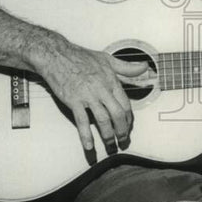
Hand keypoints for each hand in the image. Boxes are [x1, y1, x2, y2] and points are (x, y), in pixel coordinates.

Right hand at [34, 34, 149, 153]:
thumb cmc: (81, 57)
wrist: (57, 55)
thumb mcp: (107, 59)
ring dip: (108, 136)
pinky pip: (82, 121)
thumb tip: (144, 67)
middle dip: (122, 130)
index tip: (128, 126)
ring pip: (103, 120)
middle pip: (118, 114)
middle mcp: (102, 89)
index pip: (126, 104)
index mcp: (111, 81)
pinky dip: (86, 135)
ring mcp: (88, 96)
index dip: (129, 119)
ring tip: (110, 145)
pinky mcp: (74, 101)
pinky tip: (90, 146)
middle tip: (123, 140)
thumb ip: (126, 67)